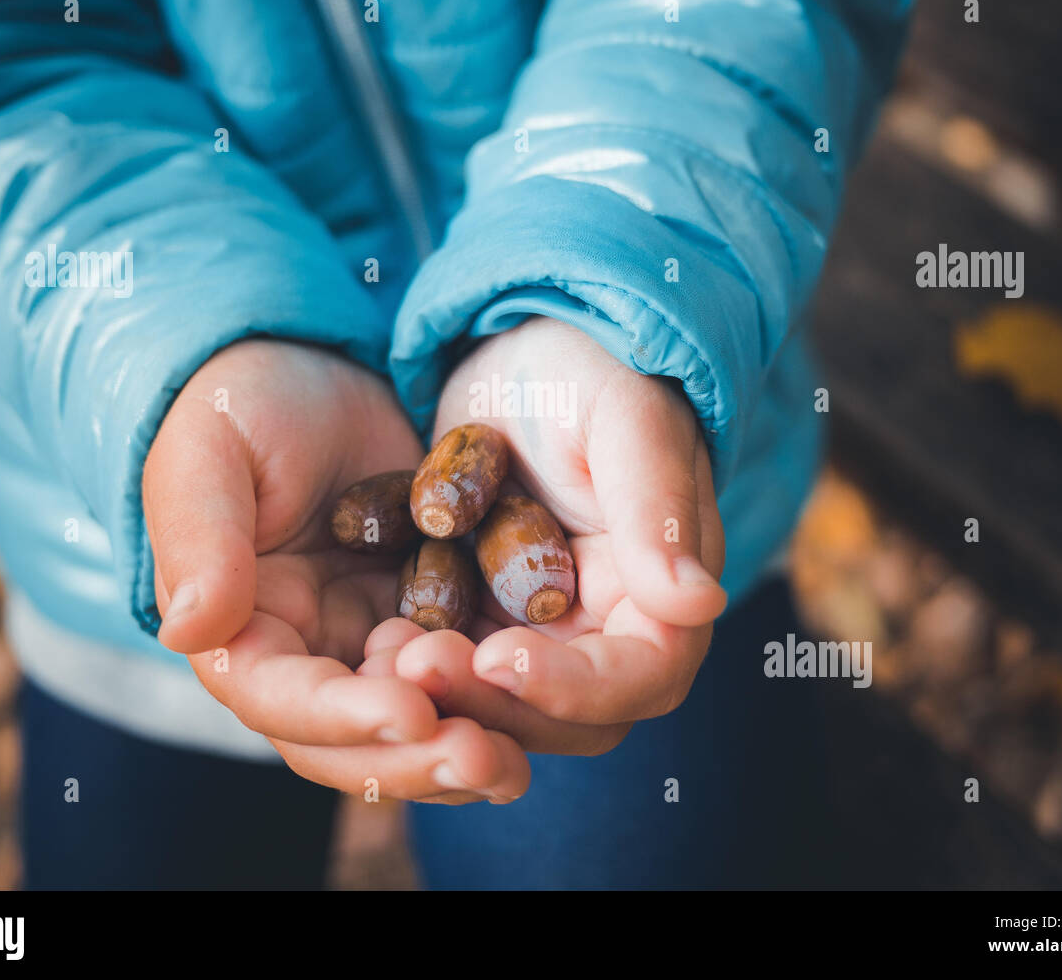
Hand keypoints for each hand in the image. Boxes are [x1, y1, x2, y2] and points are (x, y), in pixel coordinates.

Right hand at [142, 340, 529, 802]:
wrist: (310, 368)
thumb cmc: (242, 403)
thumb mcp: (211, 454)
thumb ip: (201, 540)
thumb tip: (186, 630)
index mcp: (240, 635)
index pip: (284, 702)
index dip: (343, 717)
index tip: (410, 712)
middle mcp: (306, 659)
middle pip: (353, 743)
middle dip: (416, 759)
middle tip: (486, 757)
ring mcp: (370, 645)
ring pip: (414, 728)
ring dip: (462, 751)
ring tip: (516, 760)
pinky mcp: (429, 619)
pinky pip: (463, 680)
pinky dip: (497, 704)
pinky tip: (544, 710)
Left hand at [365, 317, 726, 755]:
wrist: (527, 346)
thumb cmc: (593, 368)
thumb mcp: (626, 421)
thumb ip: (657, 511)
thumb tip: (695, 604)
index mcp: (662, 590)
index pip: (642, 674)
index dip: (575, 685)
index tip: (498, 656)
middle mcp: (608, 626)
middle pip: (567, 714)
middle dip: (492, 702)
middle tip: (414, 665)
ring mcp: (541, 629)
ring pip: (501, 705)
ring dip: (445, 696)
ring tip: (380, 657)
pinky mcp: (481, 616)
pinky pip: (451, 664)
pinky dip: (413, 667)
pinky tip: (366, 643)